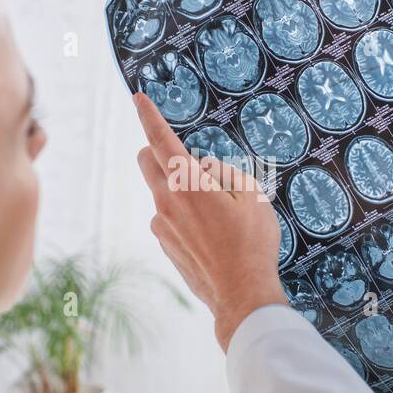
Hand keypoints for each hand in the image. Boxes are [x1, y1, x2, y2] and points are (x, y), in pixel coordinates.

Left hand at [133, 93, 287, 351]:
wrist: (241, 294)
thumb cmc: (252, 243)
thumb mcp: (253, 196)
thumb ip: (226, 172)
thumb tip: (206, 170)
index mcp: (188, 183)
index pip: (160, 139)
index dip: (149, 115)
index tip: (138, 98)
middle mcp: (166, 202)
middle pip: (146, 161)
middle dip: (157, 150)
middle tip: (185, 158)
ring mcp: (161, 226)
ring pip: (160, 192)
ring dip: (177, 188)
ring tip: (215, 210)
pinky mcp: (164, 245)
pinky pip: (167, 218)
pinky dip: (181, 215)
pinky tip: (209, 233)